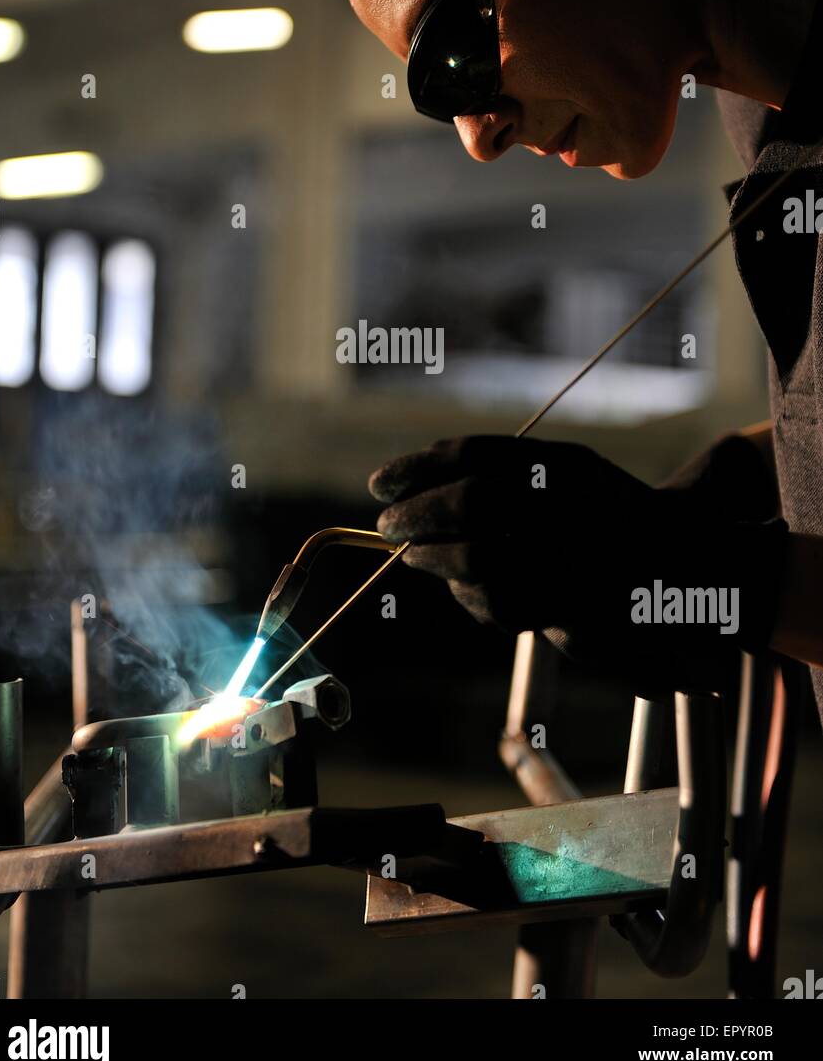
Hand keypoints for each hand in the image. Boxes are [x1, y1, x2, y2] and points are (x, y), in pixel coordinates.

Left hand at [369, 436, 786, 693]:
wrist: (682, 567)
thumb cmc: (601, 515)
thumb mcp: (558, 476)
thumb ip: (496, 476)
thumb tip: (408, 489)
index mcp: (564, 465)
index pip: (476, 454)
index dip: (418, 467)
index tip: (378, 483)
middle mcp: (576, 504)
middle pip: (475, 501)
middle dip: (419, 514)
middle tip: (386, 525)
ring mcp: (579, 556)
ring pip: (483, 559)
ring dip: (436, 560)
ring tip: (413, 557)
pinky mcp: (576, 606)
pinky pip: (504, 605)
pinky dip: (471, 598)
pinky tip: (461, 589)